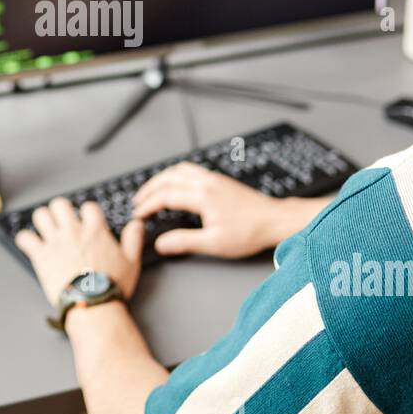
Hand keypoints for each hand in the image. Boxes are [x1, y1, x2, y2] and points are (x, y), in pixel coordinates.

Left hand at [15, 197, 144, 308]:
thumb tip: (137, 224)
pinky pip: (25, 238)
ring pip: (41, 215)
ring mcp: (55, 242)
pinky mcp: (40, 256)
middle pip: (60, 205)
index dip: (86, 212)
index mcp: (95, 230)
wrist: (92, 304)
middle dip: (60, 210)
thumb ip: (133, 239)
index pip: (88, 207)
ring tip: (44, 228)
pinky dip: (25, 239)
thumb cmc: (111, 285)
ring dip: (42, 220)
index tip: (86, 220)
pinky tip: (29, 243)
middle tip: (61, 220)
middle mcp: (73, 231)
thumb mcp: (132, 261)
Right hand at [132, 162, 328, 259]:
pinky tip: (175, 184)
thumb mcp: (214, 243)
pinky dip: (175, 175)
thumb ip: (184, 242)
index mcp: (202, 196)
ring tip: (151, 191)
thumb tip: (161, 243)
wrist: (274, 220)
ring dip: (161, 179)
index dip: (148, 205)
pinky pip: (190, 170)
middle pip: (168, 178)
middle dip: (149, 189)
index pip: (165, 196)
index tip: (138, 215)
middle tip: (138, 202)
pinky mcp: (220, 180)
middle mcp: (206, 182)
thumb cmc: (250, 232)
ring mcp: (214, 178)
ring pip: (179, 170)